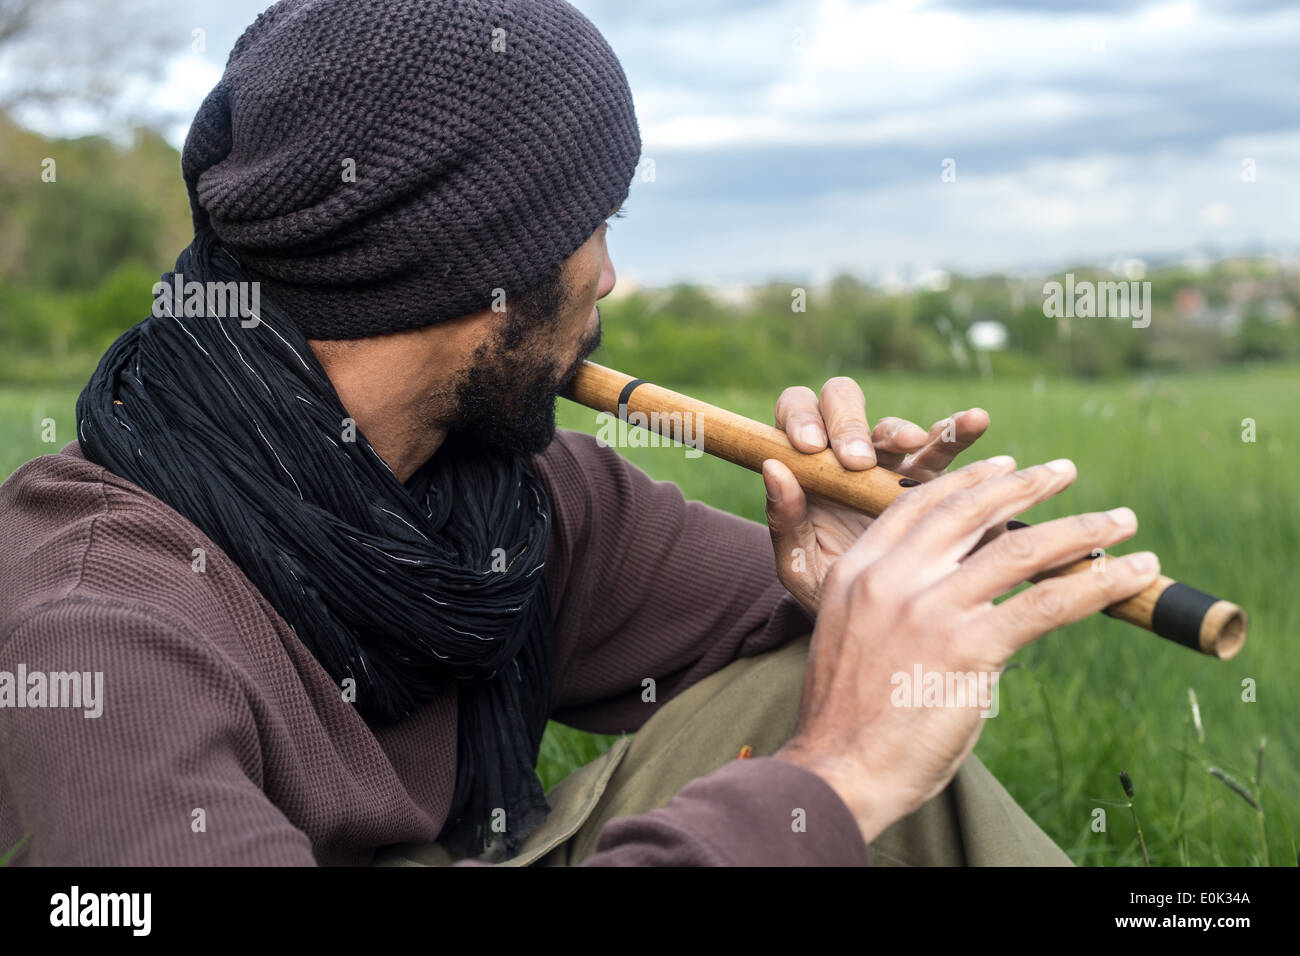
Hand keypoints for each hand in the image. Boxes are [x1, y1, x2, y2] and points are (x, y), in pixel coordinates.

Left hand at [765, 375, 989, 614]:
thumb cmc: (826, 590)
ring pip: (892, 426)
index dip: (802, 417)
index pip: (796, 412)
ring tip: (913, 443)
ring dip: (900, 429)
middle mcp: (845, 455)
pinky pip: (944, 448)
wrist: (874, 627)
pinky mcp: (930, 481)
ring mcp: (889, 464)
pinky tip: (975, 421)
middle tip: (857, 460)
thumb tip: (772, 467)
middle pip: (842, 403)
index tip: (809, 446)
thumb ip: (783, 519)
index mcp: (805, 465)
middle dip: (849, 423)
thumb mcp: (798, 563)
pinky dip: (959, 430)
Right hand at [771, 455, 1158, 847]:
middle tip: (1063, 471)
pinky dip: (1098, 583)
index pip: (919, 505)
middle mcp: (892, 578)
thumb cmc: (846, 716)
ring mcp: (931, 610)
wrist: (838, 770)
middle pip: (970, 511)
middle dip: (1025, 485)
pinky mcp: (969, 648)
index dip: (967, 480)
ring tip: (1119, 520)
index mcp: (857, 571)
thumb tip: (953, 583)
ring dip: (1080, 529)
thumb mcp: (849, 633)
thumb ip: (891, 598)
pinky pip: (1048, 604)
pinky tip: (1131, 572)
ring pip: (1020, 550)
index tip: (1003, 466)